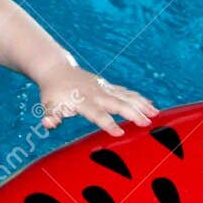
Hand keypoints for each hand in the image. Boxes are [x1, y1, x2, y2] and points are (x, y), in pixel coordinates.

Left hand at [38, 68, 158, 135]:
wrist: (57, 70)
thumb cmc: (52, 93)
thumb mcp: (47, 106)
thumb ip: (50, 117)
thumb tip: (49, 124)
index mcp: (81, 100)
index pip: (96, 114)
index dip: (107, 123)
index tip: (119, 133)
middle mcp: (95, 93)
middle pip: (116, 103)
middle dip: (132, 113)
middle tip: (146, 123)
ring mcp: (103, 88)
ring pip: (125, 96)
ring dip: (141, 104)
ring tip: (155, 114)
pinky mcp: (107, 86)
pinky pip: (125, 92)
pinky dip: (138, 98)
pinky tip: (150, 105)